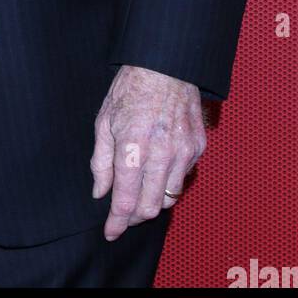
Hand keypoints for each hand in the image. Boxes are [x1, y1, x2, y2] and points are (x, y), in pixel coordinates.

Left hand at [90, 65, 205, 239]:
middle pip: (150, 207)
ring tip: (138, 192)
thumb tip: (100, 192)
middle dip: (134, 217)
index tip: (110, 232)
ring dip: (152, 202)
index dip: (117, 222)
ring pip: (169, 198)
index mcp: (133, 147)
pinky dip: (168, 183)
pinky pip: (183, 179)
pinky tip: (157, 170)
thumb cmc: (130, 90)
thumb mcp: (104, 121)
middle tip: (122, 213)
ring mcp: (184, 152)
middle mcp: (162, 154)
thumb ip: (101, 161)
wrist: (164, 66)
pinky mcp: (198, 148)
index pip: (125, 200)